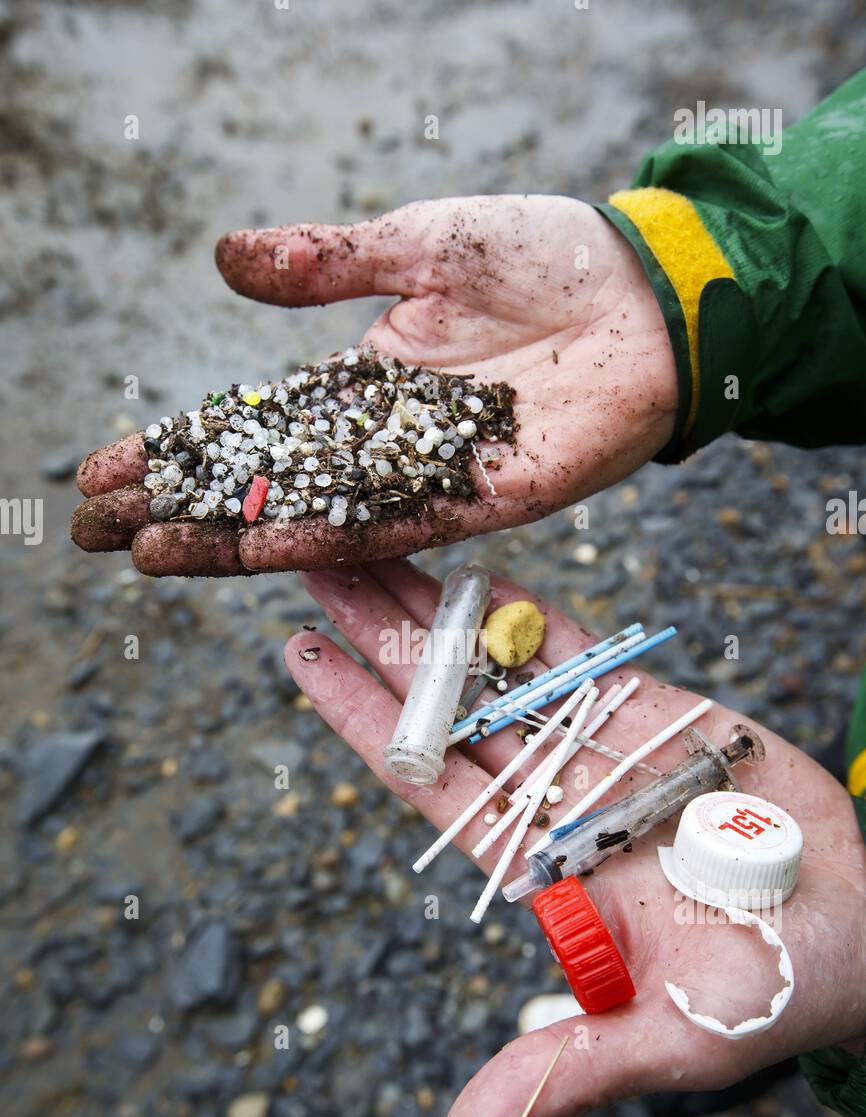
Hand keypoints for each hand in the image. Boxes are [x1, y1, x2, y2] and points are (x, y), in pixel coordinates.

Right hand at [72, 195, 677, 574]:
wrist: (645, 292)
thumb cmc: (543, 256)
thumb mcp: (418, 244)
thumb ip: (324, 263)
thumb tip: (222, 261)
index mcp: (359, 384)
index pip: (248, 427)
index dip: (179, 449)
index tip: (103, 470)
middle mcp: (380, 445)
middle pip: (263, 485)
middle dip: (182, 506)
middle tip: (97, 531)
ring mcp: (426, 480)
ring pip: (312, 518)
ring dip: (232, 537)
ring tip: (152, 550)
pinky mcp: (481, 504)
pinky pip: (393, 527)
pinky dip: (328, 536)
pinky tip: (264, 545)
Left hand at [284, 559, 865, 1116]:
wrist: (865, 934)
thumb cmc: (770, 998)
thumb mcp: (667, 1043)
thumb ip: (566, 1072)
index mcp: (538, 867)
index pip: (428, 781)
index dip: (365, 719)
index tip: (304, 656)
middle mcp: (555, 800)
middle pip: (450, 705)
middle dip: (382, 639)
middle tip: (318, 564)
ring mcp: (607, 750)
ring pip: (507, 668)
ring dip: (444, 609)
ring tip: (380, 541)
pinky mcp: (668, 714)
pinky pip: (590, 656)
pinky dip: (538, 615)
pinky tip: (485, 573)